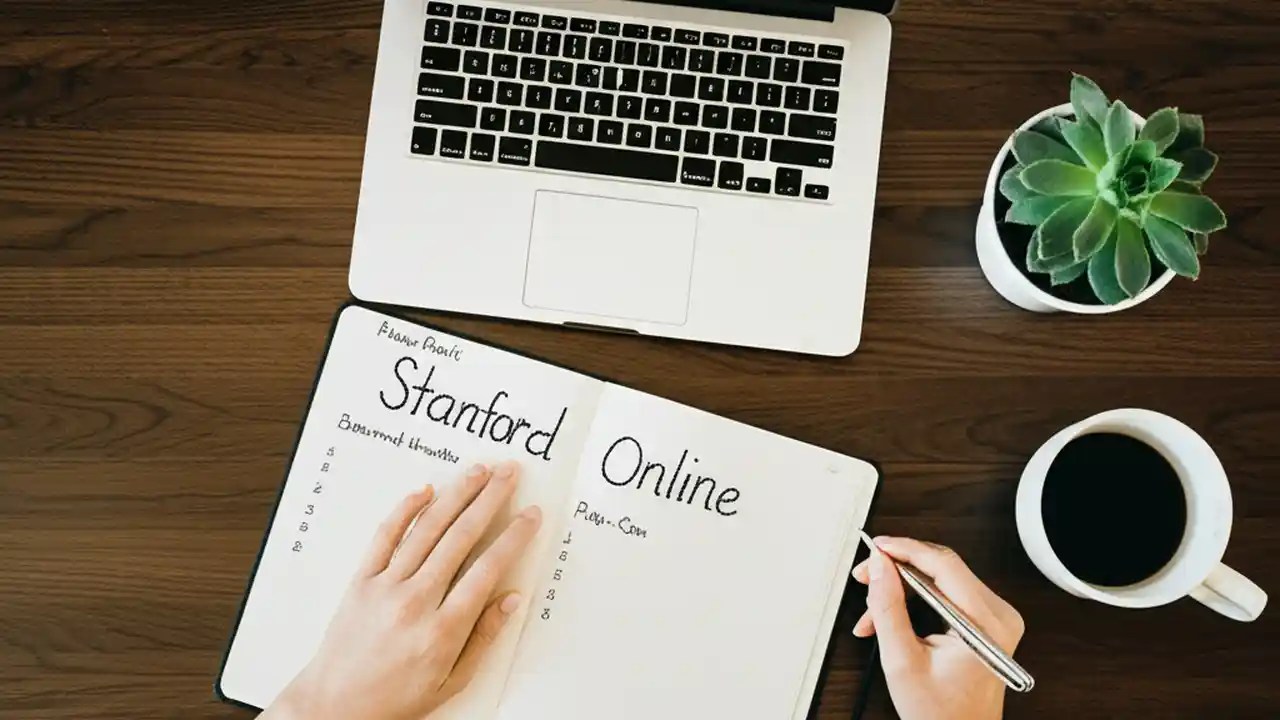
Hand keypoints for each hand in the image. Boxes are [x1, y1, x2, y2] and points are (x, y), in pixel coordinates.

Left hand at [261, 462, 541, 719]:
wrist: (335, 706)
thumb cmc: (394, 699)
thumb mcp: (452, 680)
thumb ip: (483, 637)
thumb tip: (510, 600)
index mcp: (442, 630)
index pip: (488, 568)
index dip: (514, 537)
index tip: (529, 517)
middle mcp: (414, 602)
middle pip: (461, 537)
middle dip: (491, 499)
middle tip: (509, 475)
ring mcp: (385, 588)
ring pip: (427, 529)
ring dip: (457, 495)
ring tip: (477, 472)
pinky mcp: (361, 581)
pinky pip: (384, 536)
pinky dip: (405, 510)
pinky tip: (425, 491)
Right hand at [851, 537, 1024, 719]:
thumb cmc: (942, 715)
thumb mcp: (903, 662)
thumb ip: (888, 609)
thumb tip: (880, 567)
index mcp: (986, 624)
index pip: (944, 565)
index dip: (905, 549)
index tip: (877, 548)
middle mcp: (998, 615)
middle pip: (942, 567)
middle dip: (897, 570)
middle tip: (866, 577)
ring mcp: (995, 617)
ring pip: (939, 579)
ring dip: (901, 588)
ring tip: (872, 614)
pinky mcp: (985, 621)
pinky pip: (946, 592)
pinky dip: (915, 599)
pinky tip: (891, 616)